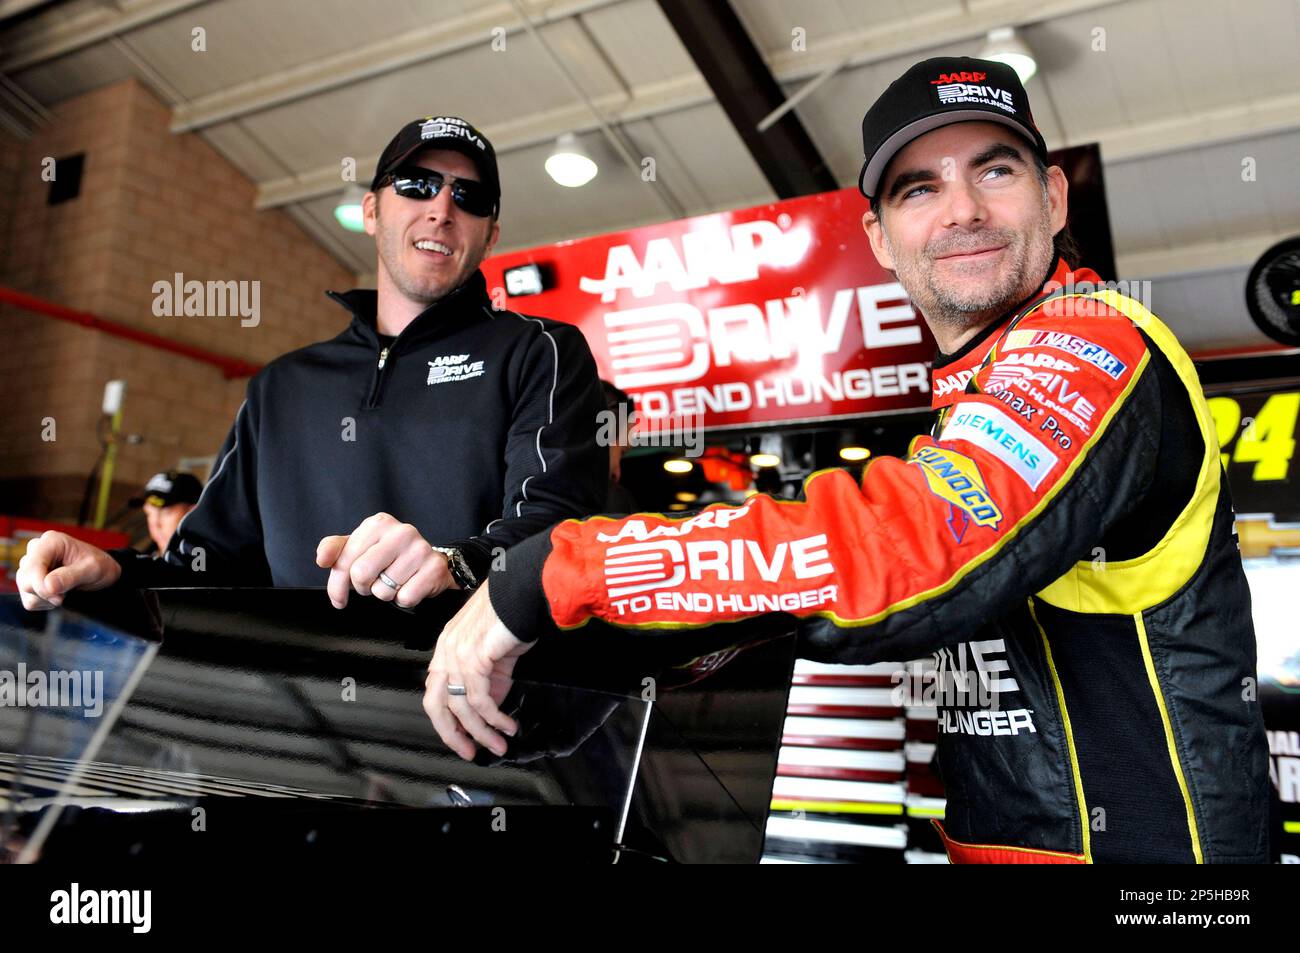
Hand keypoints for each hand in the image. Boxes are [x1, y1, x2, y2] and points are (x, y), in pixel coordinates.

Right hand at [16, 531, 121, 610]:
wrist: (102, 575)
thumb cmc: (100, 566)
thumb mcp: (93, 569)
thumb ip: (71, 576)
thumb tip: (48, 586)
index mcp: (51, 541)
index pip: (32, 566)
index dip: (41, 584)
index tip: (60, 597)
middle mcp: (36, 551)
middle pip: (25, 580)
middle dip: (46, 593)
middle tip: (67, 594)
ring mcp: (30, 567)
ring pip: (25, 591)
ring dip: (47, 598)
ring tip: (67, 590)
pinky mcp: (29, 583)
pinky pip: (29, 601)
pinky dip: (45, 603)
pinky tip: (59, 594)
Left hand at [316, 512, 454, 608]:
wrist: (429, 562)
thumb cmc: (390, 555)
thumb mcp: (360, 547)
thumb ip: (335, 549)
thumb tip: (322, 558)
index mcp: (378, 523)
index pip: (344, 560)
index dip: (337, 585)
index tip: (339, 598)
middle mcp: (401, 531)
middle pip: (361, 574)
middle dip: (363, 588)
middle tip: (372, 585)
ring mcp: (420, 549)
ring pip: (383, 590)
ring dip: (385, 594)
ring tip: (394, 583)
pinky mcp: (434, 568)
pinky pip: (405, 598)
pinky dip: (404, 600)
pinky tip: (409, 586)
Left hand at [424, 580, 533, 759]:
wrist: (526, 591)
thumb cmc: (513, 614)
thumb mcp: (495, 652)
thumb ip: (488, 680)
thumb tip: (490, 711)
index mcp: (446, 648)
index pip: (435, 694)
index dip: (447, 722)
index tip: (464, 741)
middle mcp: (446, 650)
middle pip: (437, 705)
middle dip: (453, 734)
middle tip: (471, 751)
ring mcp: (457, 653)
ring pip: (461, 707)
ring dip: (482, 731)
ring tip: (500, 743)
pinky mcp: (474, 656)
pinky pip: (479, 698)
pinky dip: (494, 717)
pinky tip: (507, 725)